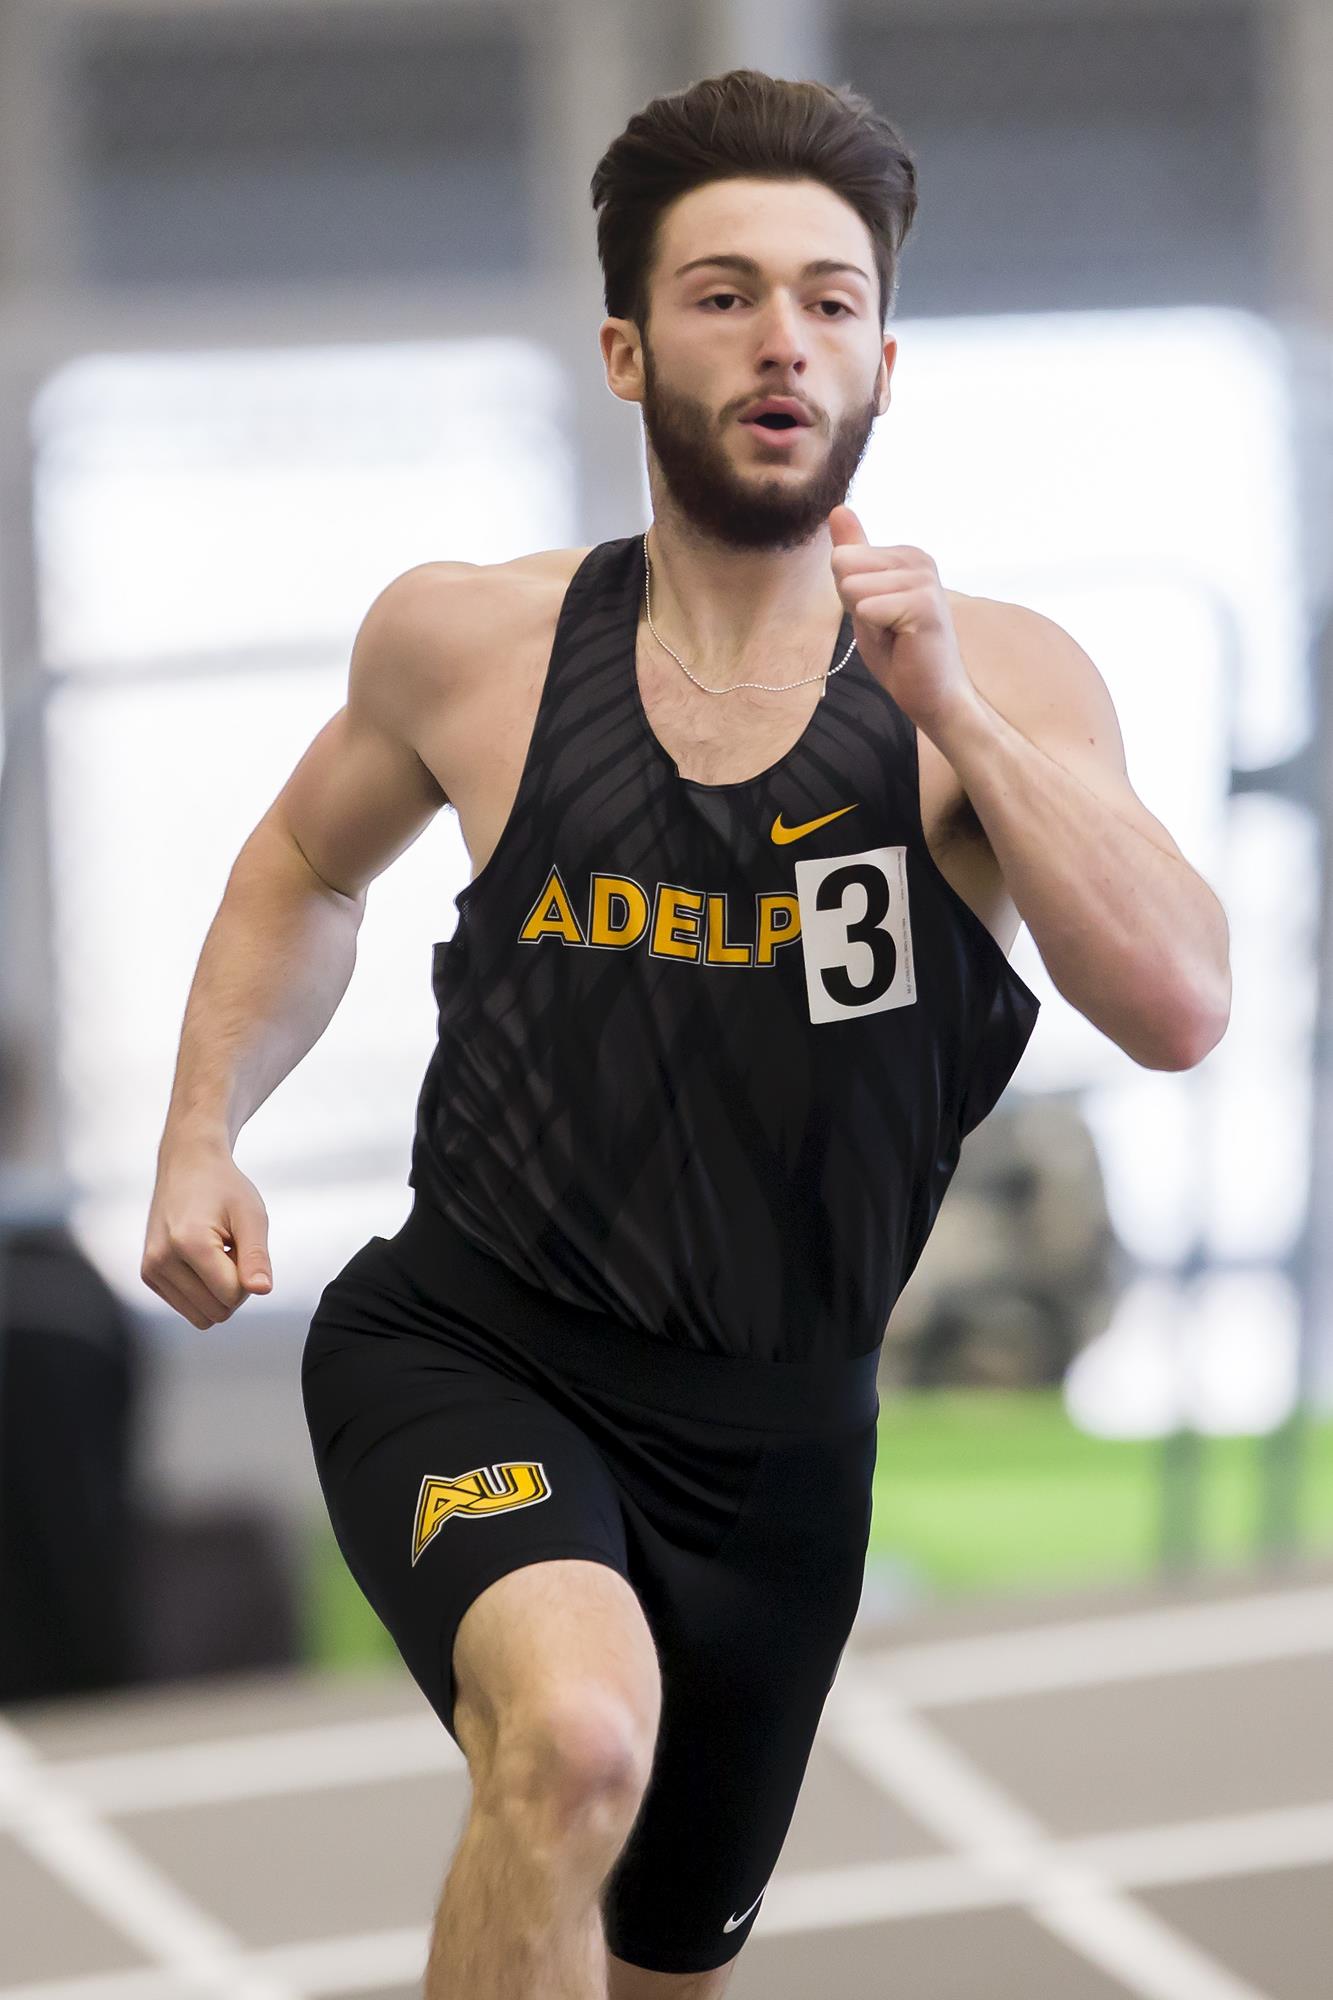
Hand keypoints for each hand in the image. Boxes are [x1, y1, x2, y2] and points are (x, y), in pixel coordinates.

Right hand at [142, 1141, 272, 1327]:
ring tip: (217, 1254)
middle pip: (218, 1311)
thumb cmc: (224, 1187)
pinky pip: (188, 1308)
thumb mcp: (251, 1216)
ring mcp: (151, 1270)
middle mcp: (161, 1260)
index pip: (232, 1295)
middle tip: (231, 1249)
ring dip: (218, 1292)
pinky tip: (202, 1259)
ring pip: (202, 1316)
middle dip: (234, 1287)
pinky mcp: (148, 1276)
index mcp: (189, 1243)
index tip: (244, 1246)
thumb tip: (262, 1290)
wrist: (187, 1165)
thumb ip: (257, 1256)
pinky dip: (202, 1291)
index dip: (249, 1277)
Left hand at [828, 505, 978, 736]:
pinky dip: (875, 633)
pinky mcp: (924, 604)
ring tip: (895, 636)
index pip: (842, 559)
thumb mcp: (865, 598)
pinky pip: (867, 609)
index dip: (851, 597)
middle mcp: (918, 558)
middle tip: (886, 629)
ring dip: (867, 623)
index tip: (880, 618)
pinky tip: (903, 642)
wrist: (931, 695)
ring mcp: (924, 579)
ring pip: (853, 588)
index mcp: (906, 554)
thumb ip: (854, 555)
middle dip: (855, 606)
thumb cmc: (899, 652)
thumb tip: (838, 508)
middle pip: (843, 566)